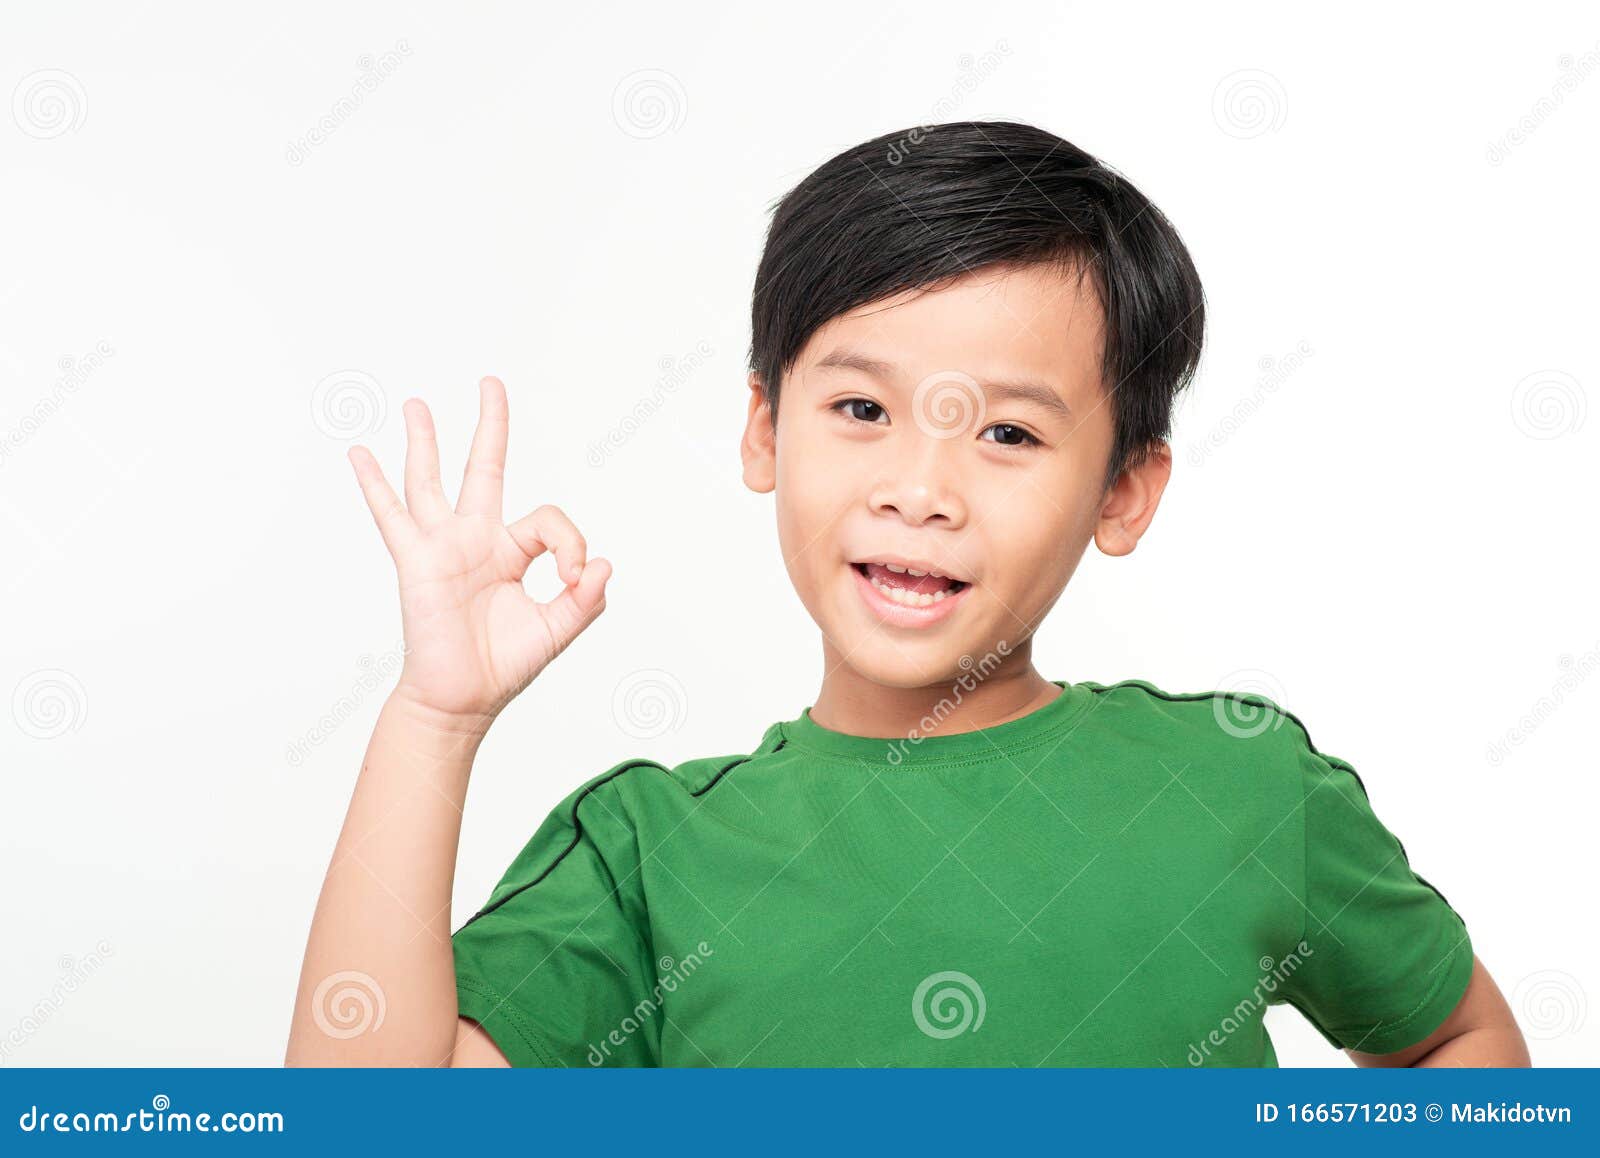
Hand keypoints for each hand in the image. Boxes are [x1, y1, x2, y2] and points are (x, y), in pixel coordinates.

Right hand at [347, 376, 610, 724]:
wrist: (461, 700)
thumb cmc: (503, 665)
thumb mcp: (558, 629)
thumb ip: (586, 598)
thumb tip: (602, 563)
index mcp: (513, 552)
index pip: (549, 521)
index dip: (571, 543)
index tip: (576, 576)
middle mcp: (477, 539)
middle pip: (485, 467)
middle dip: (490, 425)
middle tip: (491, 383)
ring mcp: (443, 546)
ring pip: (432, 480)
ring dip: (425, 441)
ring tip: (416, 403)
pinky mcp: (416, 561)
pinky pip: (392, 515)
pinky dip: (374, 484)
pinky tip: (359, 453)